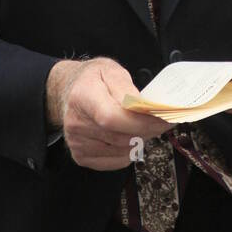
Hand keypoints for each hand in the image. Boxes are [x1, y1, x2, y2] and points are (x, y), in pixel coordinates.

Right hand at [47, 57, 174, 169]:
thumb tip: (143, 109)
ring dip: (140, 140)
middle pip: (121, 137)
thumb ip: (127, 89)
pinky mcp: (81, 156)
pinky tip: (128, 135)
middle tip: (162, 121)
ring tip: (143, 125)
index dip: (141, 121)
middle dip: (147, 130)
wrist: (69, 91)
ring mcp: (77, 142)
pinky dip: (129, 151)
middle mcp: (76, 123)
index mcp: (82, 96)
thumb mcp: (110, 70)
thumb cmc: (92, 80)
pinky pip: (116, 161)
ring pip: (122, 151)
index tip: (163, 118)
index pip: (112, 117)